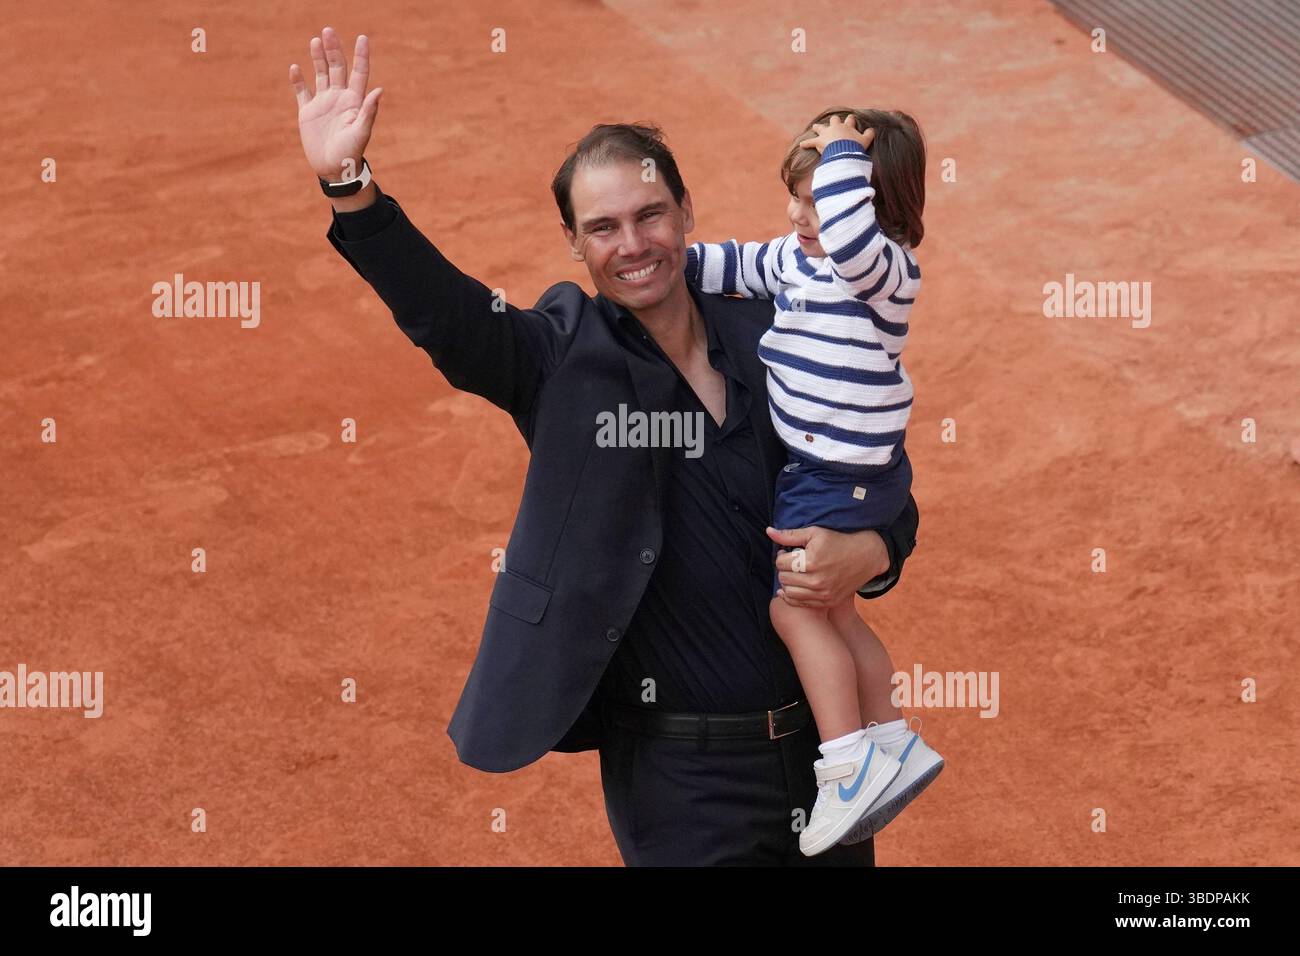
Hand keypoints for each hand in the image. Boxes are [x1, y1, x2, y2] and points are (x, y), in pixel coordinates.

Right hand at [289, 27, 382, 180]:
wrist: (334, 170)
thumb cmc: (351, 153)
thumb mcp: (361, 132)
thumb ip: (369, 112)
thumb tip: (379, 90)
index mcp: (354, 101)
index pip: (359, 73)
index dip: (361, 55)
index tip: (362, 38)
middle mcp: (339, 98)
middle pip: (337, 68)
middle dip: (333, 50)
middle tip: (328, 31)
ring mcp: (323, 103)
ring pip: (320, 74)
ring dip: (318, 58)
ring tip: (315, 40)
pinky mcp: (308, 112)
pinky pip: (302, 92)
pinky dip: (298, 80)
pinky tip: (295, 67)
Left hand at [768, 525, 888, 607]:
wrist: (867, 556)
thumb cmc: (839, 540)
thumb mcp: (815, 533)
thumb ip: (790, 535)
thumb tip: (768, 531)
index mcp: (811, 561)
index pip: (780, 562)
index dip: (781, 555)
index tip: (787, 552)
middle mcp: (817, 580)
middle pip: (783, 578)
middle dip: (785, 569)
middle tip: (792, 562)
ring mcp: (823, 593)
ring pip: (789, 592)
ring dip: (788, 582)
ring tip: (795, 573)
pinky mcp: (828, 601)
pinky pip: (801, 604)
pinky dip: (794, 596)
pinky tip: (796, 586)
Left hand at [800, 115, 875, 155]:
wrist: (844, 151)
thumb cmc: (855, 146)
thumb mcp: (866, 141)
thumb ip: (869, 134)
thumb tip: (872, 130)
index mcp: (847, 126)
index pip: (850, 120)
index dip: (850, 120)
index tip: (851, 119)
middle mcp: (836, 127)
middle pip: (834, 120)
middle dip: (834, 121)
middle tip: (833, 122)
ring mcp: (826, 134)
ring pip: (820, 127)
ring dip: (818, 127)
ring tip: (815, 127)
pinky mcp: (819, 141)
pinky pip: (810, 142)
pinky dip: (806, 144)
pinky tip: (801, 145)